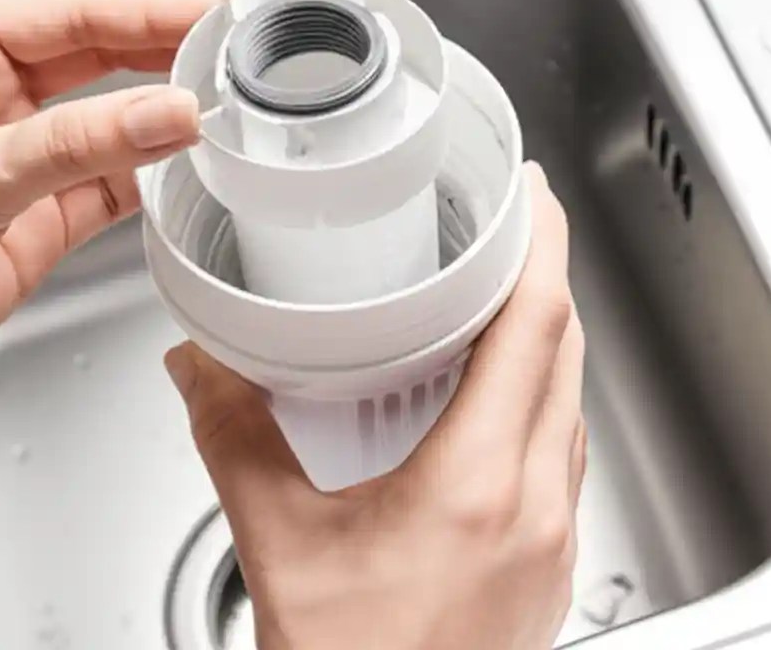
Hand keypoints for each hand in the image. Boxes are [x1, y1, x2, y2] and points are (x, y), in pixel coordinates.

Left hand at [0, 0, 228, 508]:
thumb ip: (79, 145)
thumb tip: (170, 113)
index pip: (70, 13)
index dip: (149, 10)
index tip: (214, 13)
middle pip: (96, 58)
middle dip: (166, 52)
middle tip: (237, 51)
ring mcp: (13, 163)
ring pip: (108, 122)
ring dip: (163, 116)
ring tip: (227, 106)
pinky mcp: (31, 223)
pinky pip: (107, 186)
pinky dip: (149, 179)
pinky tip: (185, 170)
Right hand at [165, 163, 585, 649]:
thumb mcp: (277, 546)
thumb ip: (233, 439)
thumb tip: (199, 369)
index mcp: (476, 489)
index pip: (536, 330)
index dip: (542, 245)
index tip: (533, 196)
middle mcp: (535, 511)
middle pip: (566, 358)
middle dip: (545, 280)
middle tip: (509, 232)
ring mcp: (554, 546)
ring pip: (572, 410)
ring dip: (547, 345)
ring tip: (500, 306)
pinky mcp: (549, 573)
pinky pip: (564, 459)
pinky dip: (539, 406)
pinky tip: (494, 410)